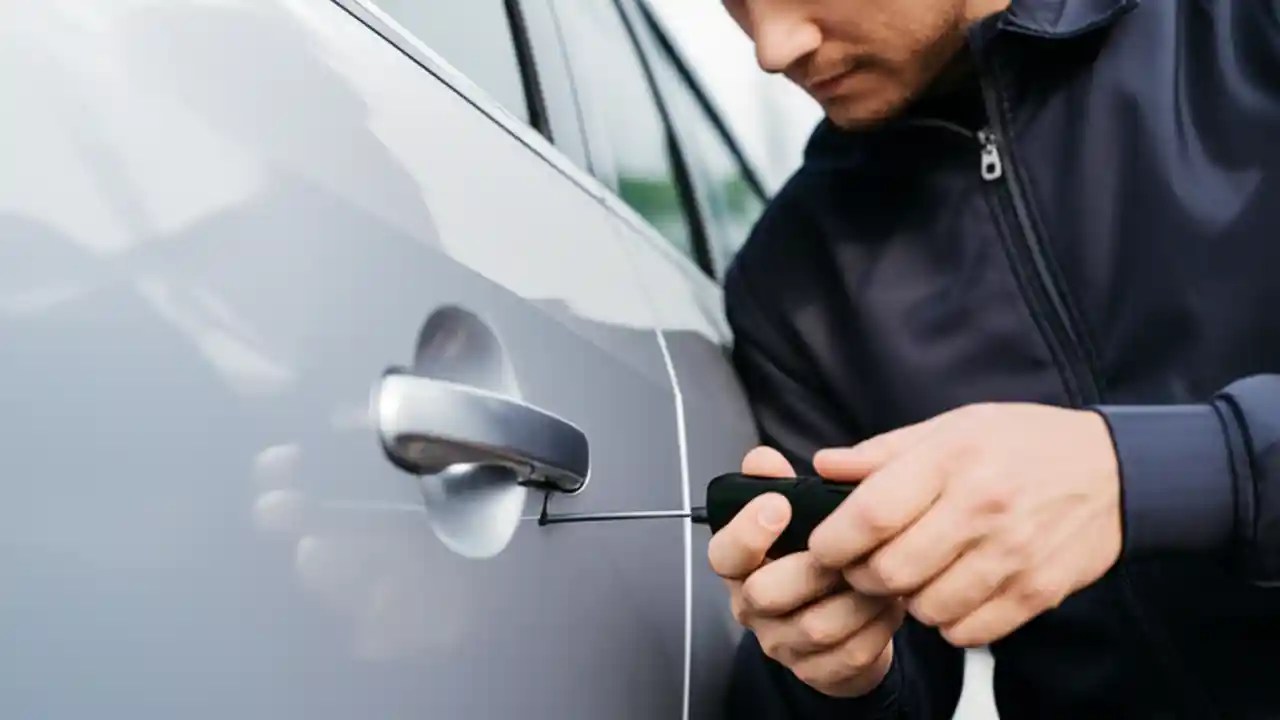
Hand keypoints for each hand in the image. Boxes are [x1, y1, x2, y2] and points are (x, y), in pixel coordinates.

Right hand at [708, 447, 902, 697]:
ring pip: (816, 627)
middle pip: (765, 594)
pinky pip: (849, 654)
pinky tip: (890, 605)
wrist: (841, 622)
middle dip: (812, 568)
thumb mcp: (796, 515)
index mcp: (741, 566)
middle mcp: (752, 606)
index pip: (723, 554)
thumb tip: (762, 460)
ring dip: (857, 597)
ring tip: (885, 573)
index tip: (778, 505)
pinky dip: (877, 627)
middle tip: (848, 550)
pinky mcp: (816, 672)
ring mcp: (782, 643)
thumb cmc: (813, 558)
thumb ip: (776, 482)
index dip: (745, 530)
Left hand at [807, 403, 1121, 647]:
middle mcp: (982, 508)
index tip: (825, 545)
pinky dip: (948, 621)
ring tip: (917, 575)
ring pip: (925, 608)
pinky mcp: (1037, 592)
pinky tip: (954, 591)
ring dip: (908, 600)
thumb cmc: (1024, 444)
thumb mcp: (953, 427)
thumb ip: (884, 452)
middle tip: (867, 565)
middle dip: (863, 576)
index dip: (834, 540)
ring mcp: (1013, 555)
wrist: (1115, 471)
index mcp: (953, 460)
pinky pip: (967, 631)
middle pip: (890, 571)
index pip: (871, 514)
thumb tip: (823, 466)